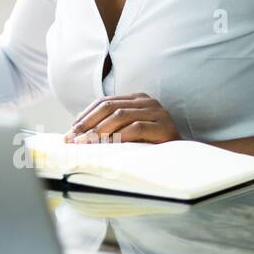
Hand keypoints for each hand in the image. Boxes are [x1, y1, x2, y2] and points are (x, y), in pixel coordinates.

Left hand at [64, 92, 180, 143]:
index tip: (70, 131)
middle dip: (88, 123)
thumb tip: (78, 131)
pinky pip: (136, 128)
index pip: (104, 102)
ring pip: (120, 115)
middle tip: (74, 138)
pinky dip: (119, 136)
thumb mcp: (128, 131)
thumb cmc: (151, 143)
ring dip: (99, 130)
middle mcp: (146, 101)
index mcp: (136, 98)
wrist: (183, 155)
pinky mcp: (163, 126)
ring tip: (86, 143)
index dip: (85, 115)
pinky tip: (108, 145)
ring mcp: (156, 112)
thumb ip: (110, 126)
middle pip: (109, 106)